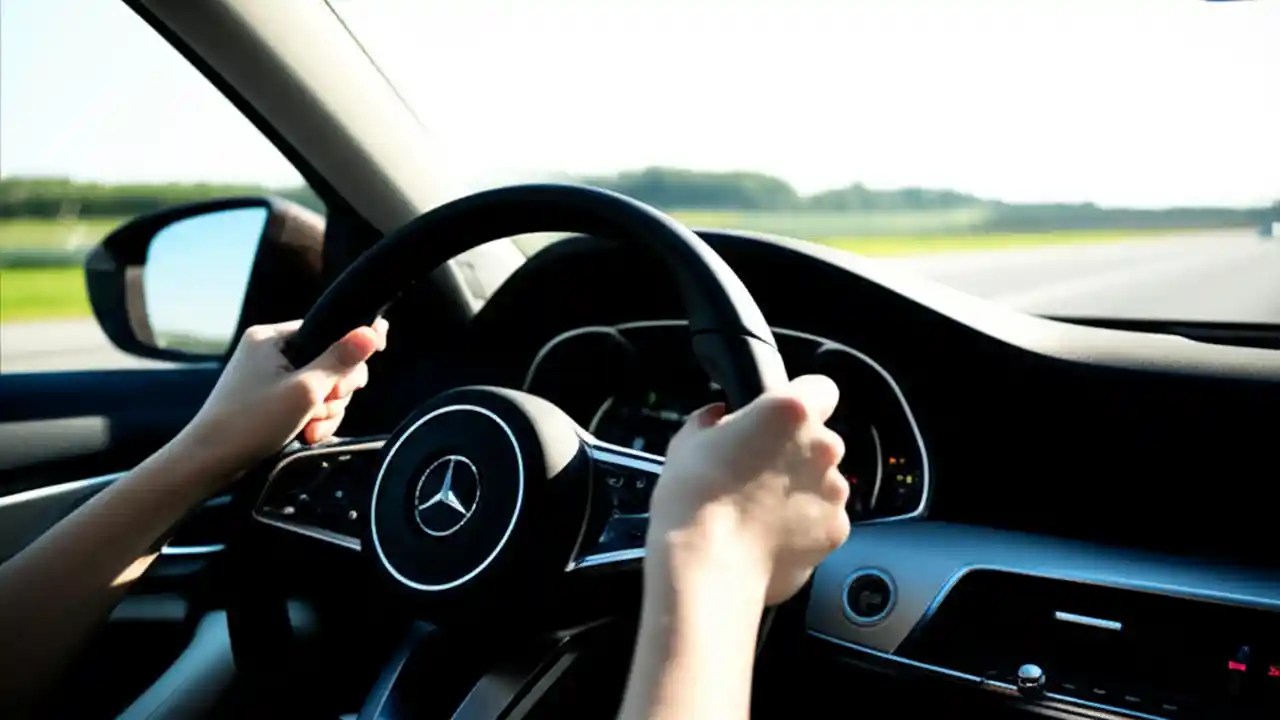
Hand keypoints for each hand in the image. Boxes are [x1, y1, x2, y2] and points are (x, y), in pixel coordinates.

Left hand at [176, 318, 388, 482]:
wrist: (209, 462)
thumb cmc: (250, 422)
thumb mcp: (304, 390)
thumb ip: (341, 360)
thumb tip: (372, 331)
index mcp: (272, 337)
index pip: (328, 329)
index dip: (352, 345)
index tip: (370, 360)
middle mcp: (271, 352)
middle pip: (331, 362)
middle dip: (335, 391)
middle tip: (322, 407)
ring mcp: (271, 378)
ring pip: (324, 388)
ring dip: (325, 411)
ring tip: (309, 429)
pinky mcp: (273, 401)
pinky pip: (309, 404)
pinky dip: (314, 420)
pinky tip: (306, 435)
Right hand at [648, 375, 850, 604]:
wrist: (708, 565)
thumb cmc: (693, 497)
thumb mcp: (689, 440)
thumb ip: (715, 421)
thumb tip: (720, 418)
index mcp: (790, 412)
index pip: (821, 388)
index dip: (802, 402)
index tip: (781, 420)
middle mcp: (823, 447)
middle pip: (820, 441)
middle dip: (796, 454)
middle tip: (758, 473)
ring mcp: (835, 492)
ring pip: (824, 483)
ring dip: (801, 491)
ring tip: (760, 513)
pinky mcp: (837, 531)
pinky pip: (824, 521)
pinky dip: (805, 527)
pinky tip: (770, 537)